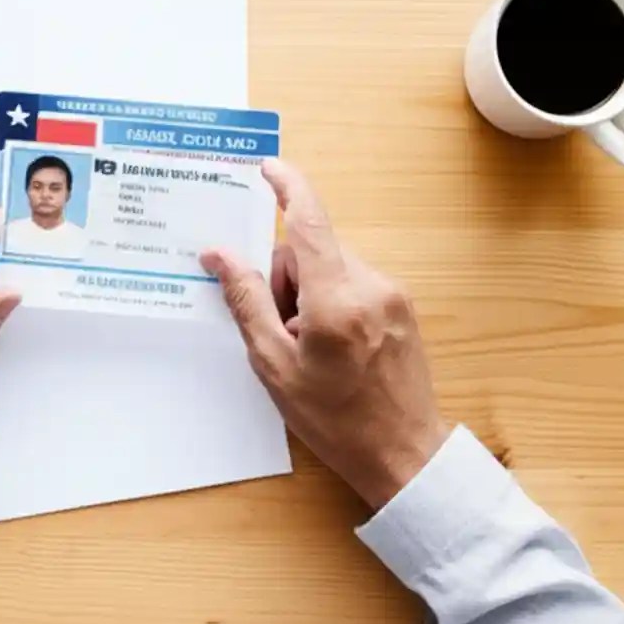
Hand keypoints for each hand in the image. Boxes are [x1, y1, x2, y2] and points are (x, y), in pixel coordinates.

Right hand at [202, 159, 447, 509]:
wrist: (405, 455)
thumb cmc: (337, 421)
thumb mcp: (275, 366)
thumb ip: (246, 303)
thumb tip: (218, 256)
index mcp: (336, 298)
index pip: (307, 221)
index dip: (285, 186)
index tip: (265, 168)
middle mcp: (370, 284)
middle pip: (310, 249)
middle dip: (284, 278)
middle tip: (277, 329)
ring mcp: (392, 294)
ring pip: (330, 267)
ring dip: (307, 293)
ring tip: (307, 348)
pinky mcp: (402, 306)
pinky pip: (353, 283)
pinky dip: (331, 303)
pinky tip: (331, 348)